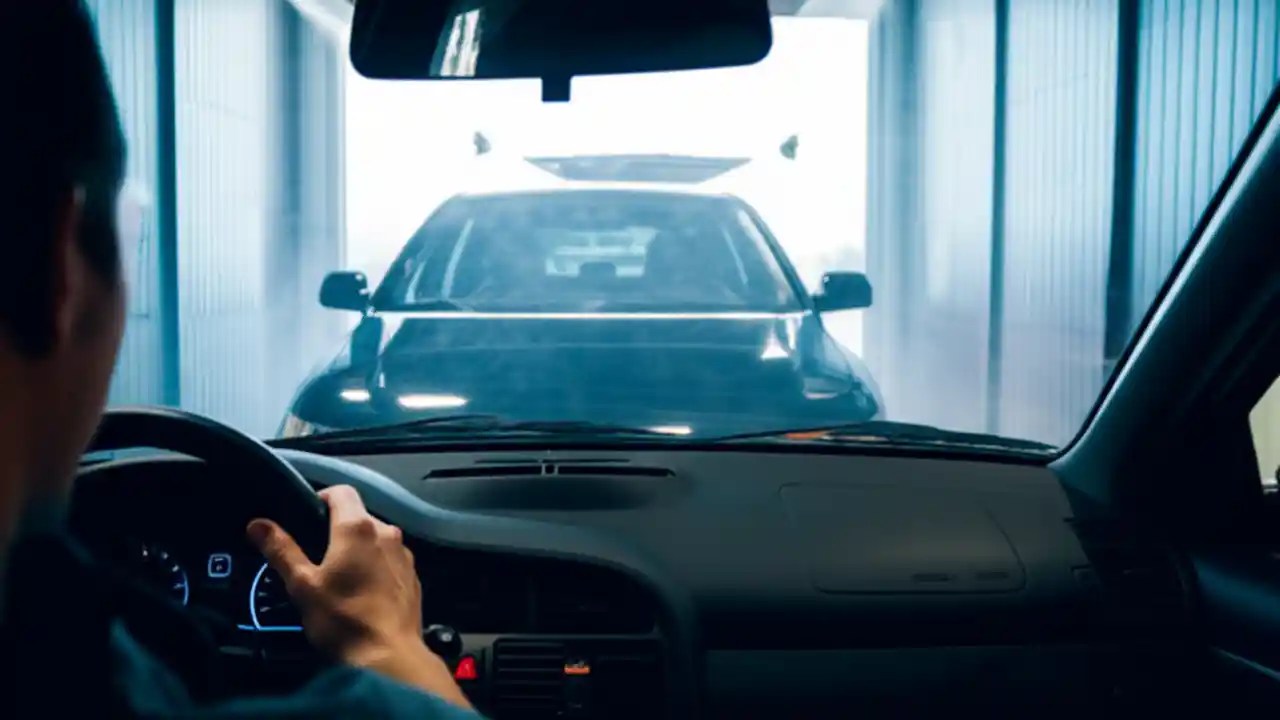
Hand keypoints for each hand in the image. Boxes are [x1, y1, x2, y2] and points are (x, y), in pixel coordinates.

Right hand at [247, 485, 470, 708]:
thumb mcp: (303, 585)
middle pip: (358, 515)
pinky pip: (390, 559)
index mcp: (357, 527)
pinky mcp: (414, 576)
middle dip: (336, 528)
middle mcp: (386, 532)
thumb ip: (281, 550)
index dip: (321, 498)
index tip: (305, 518)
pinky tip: (363, 591)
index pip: (340, 491)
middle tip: (314, 555)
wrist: (389, 657)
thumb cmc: (342, 619)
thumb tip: (258, 523)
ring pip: (376, 538)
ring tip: (338, 576)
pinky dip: (376, 566)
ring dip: (358, 548)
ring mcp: (404, 554)